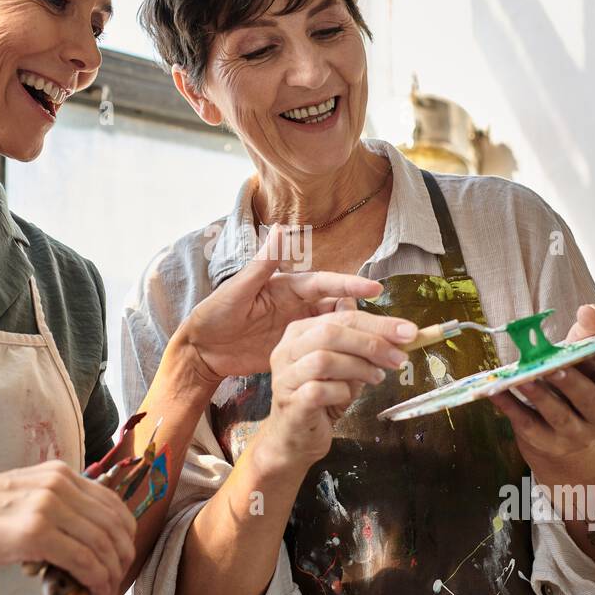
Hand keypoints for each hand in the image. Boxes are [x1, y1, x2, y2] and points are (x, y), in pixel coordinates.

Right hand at [0, 461, 137, 594]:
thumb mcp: (22, 496)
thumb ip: (54, 508)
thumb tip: (80, 540)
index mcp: (59, 473)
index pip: (111, 502)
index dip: (124, 532)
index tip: (121, 554)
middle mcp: (59, 484)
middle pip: (112, 523)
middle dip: (122, 554)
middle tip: (118, 577)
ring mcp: (48, 507)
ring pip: (102, 543)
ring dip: (112, 571)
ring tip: (107, 589)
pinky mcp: (35, 533)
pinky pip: (83, 559)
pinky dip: (96, 578)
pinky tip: (95, 590)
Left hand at [177, 226, 386, 385]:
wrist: (202, 349)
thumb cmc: (214, 315)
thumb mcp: (237, 291)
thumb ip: (261, 265)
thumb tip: (279, 230)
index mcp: (288, 286)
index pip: (325, 284)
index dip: (350, 287)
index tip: (375, 290)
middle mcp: (298, 304)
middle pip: (339, 307)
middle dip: (364, 315)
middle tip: (391, 326)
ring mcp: (299, 327)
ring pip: (336, 328)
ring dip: (358, 335)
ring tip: (384, 347)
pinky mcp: (296, 348)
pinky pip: (325, 349)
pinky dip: (343, 354)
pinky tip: (361, 364)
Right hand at [258, 306, 416, 472]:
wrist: (296, 438)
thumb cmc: (322, 399)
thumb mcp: (347, 366)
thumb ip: (363, 344)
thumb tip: (396, 327)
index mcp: (300, 332)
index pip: (342, 317)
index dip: (378, 323)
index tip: (408, 332)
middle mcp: (287, 350)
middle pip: (330, 332)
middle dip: (372, 342)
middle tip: (399, 357)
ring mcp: (285, 377)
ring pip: (324, 359)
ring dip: (359, 367)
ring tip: (377, 377)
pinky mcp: (291, 404)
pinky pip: (319, 391)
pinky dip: (342, 392)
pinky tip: (349, 396)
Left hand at [487, 304, 594, 463]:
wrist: (562, 431)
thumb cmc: (576, 380)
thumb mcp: (584, 357)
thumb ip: (588, 332)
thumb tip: (589, 310)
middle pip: (588, 399)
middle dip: (571, 382)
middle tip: (552, 367)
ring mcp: (576, 433)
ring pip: (559, 414)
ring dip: (539, 396)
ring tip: (522, 379)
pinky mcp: (549, 443)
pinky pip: (528, 425)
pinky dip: (511, 408)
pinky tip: (496, 392)